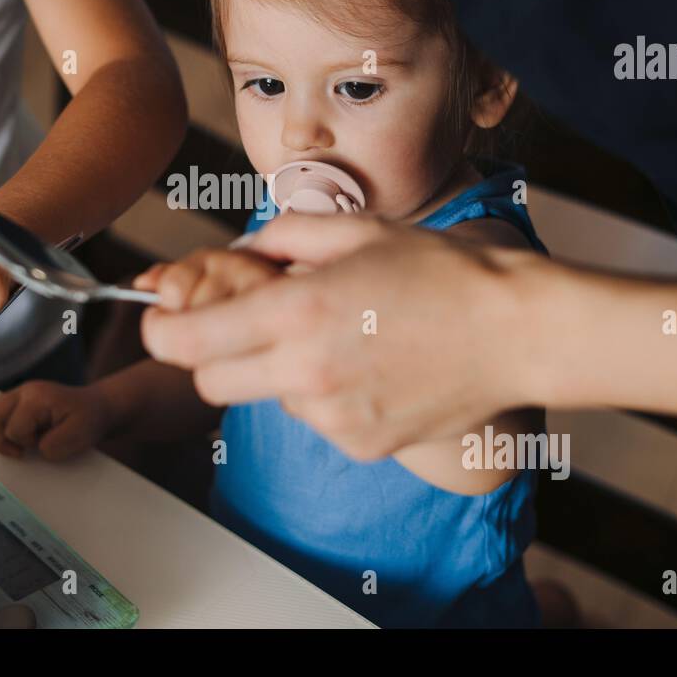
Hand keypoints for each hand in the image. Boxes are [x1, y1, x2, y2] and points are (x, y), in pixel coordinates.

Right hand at [0, 380, 114, 460]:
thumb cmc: (88, 420)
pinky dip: (3, 427)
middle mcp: (25, 391)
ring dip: (0, 432)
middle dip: (3, 439)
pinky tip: (19, 435)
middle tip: (22, 450)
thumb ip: (53, 445)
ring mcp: (21, 393)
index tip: (44, 444)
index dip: (27, 443)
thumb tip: (37, 449)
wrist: (97, 408)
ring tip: (18, 444)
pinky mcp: (20, 400)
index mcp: (37, 397)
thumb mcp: (77, 436)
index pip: (15, 428)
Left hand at [140, 214, 550, 461]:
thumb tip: (242, 254)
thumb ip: (282, 236)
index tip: (159, 321)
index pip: (185, 343)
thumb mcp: (356, 231)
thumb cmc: (444, 274)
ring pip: (268, 400)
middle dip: (213, 355)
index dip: (158, 331)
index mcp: (295, 314)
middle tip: (246, 325)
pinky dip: (325, 397)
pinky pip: (316, 420)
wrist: (518, 332)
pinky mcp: (361, 445)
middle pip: (211, 384)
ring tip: (340, 338)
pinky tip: (369, 367)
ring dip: (280, 372)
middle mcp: (304, 374)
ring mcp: (333, 418)